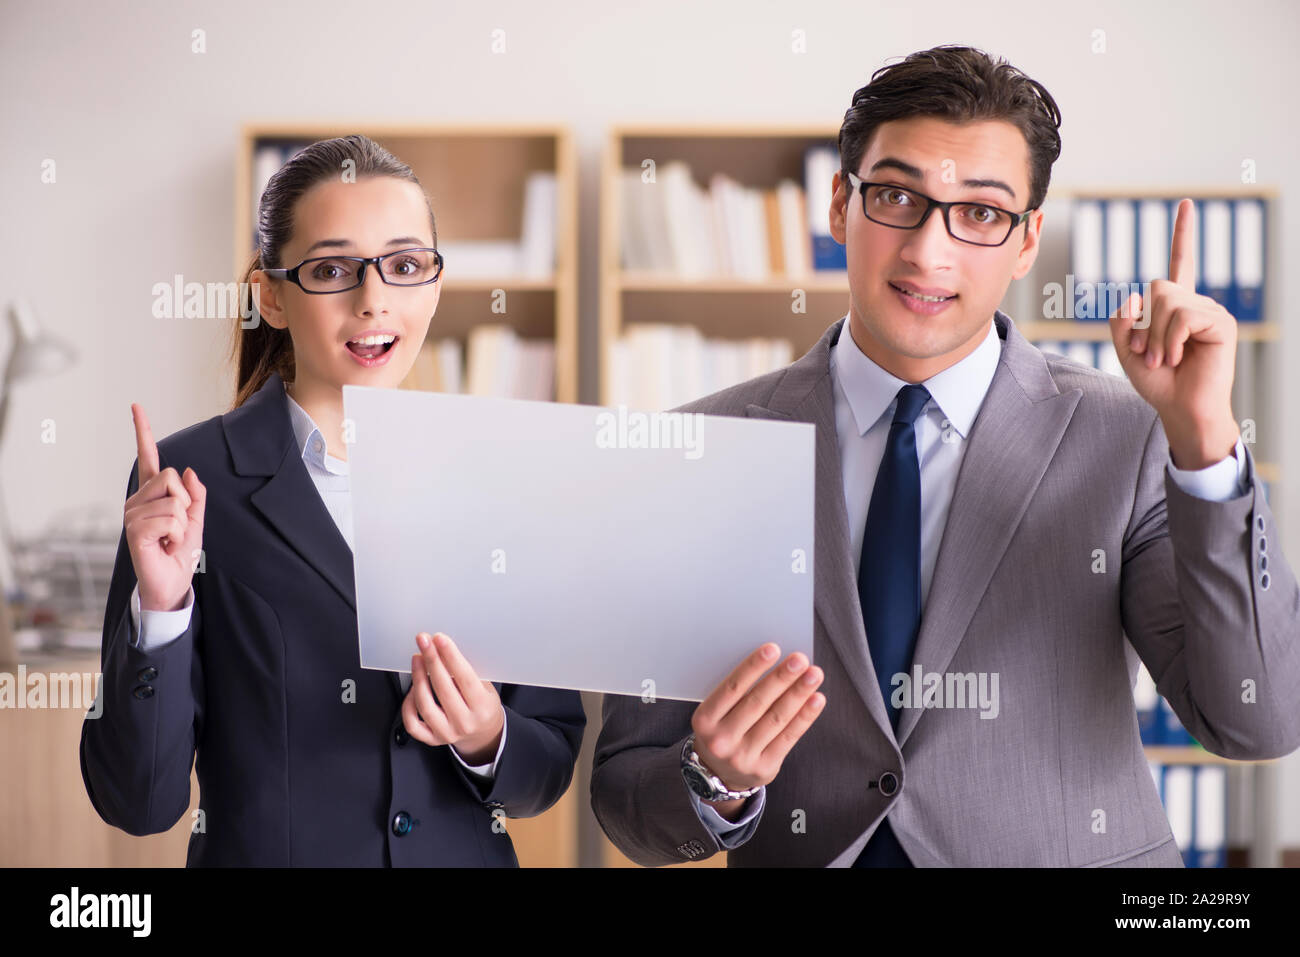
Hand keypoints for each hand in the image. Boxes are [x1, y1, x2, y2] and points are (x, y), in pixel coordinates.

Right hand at [124, 404, 205, 611]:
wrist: (172, 582)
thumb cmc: (180, 552)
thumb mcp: (196, 519)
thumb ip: (196, 495)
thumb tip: (190, 471)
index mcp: (152, 495)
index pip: (148, 458)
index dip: (143, 431)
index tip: (136, 406)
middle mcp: (138, 500)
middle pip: (172, 476)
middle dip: (187, 502)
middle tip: (178, 526)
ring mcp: (133, 514)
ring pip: (174, 500)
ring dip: (183, 524)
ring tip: (170, 539)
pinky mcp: (134, 529)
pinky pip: (170, 517)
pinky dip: (177, 534)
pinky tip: (165, 545)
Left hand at [401, 632, 504, 765]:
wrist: (482, 733)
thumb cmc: (483, 705)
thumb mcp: (486, 688)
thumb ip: (470, 673)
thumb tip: (446, 648)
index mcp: (482, 708)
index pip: (465, 678)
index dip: (451, 656)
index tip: (440, 639)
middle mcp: (465, 723)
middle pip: (443, 688)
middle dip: (431, 660)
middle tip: (424, 641)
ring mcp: (447, 733)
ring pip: (425, 705)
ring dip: (418, 677)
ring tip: (418, 659)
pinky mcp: (433, 739)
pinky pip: (412, 723)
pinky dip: (408, 703)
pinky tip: (413, 688)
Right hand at [689, 642, 824, 819]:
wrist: (717, 774)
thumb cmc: (721, 730)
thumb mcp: (715, 713)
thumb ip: (736, 693)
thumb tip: (773, 663)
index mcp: (705, 720)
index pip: (731, 688)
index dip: (753, 667)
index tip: (772, 649)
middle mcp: (721, 739)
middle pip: (757, 702)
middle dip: (781, 678)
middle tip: (799, 660)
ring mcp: (743, 756)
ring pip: (776, 719)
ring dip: (798, 694)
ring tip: (813, 675)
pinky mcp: (764, 767)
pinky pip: (788, 738)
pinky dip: (805, 717)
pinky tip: (816, 700)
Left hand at [1108, 198, 1239, 469]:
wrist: (1180, 409)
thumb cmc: (1157, 382)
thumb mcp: (1126, 350)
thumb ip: (1121, 321)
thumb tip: (1133, 295)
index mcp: (1174, 306)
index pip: (1179, 262)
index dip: (1183, 233)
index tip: (1186, 203)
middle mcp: (1195, 303)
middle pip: (1157, 287)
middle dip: (1144, 324)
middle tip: (1150, 353)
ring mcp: (1210, 312)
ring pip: (1167, 302)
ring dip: (1156, 336)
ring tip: (1166, 359)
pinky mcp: (1221, 324)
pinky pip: (1182, 317)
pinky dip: (1171, 340)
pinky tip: (1180, 357)